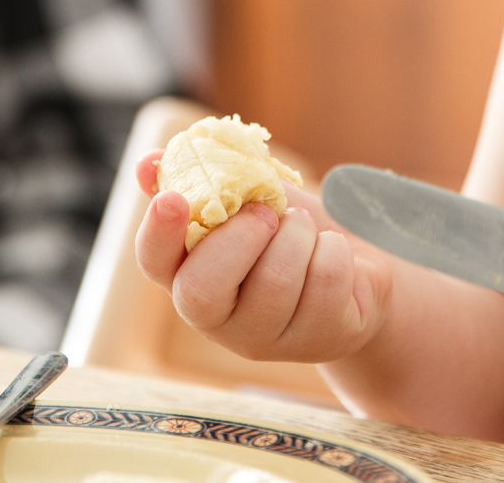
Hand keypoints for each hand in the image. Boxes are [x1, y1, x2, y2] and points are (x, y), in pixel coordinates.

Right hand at [132, 148, 392, 363]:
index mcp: (188, 272)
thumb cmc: (287, 229)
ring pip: (274, 281)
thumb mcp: (248, 196)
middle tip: (268, 213)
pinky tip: (330, 251)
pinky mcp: (317, 340)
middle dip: (240, 237)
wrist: (356, 264)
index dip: (157, 233)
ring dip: (297, 234)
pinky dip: (333, 247)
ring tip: (303, 227)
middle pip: (201, 290)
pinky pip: (325, 281)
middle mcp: (217, 318)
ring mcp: (266, 337)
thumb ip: (204, 177)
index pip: (153, 262)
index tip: (172, 200)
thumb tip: (147, 163)